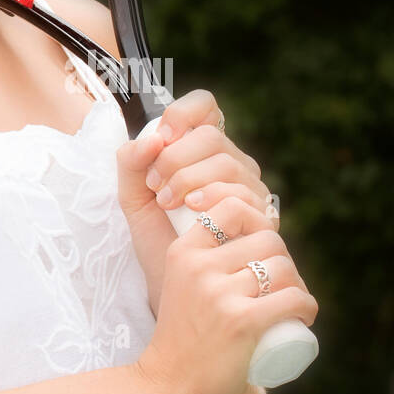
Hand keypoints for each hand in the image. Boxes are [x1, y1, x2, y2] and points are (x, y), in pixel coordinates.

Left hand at [119, 87, 271, 228]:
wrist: (176, 288)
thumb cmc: (157, 240)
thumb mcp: (132, 198)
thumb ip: (130, 163)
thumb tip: (153, 139)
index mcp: (203, 150)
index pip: (205, 106)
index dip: (183, 113)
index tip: (162, 139)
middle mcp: (233, 163)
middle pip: (211, 136)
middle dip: (175, 158)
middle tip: (155, 187)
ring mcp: (251, 190)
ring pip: (227, 163)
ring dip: (189, 180)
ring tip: (168, 205)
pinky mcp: (263, 218)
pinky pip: (244, 195)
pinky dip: (214, 199)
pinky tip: (195, 214)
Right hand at [131, 195, 318, 393]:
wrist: (168, 390)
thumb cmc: (181, 339)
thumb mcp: (180, 285)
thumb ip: (199, 261)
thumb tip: (246, 233)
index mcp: (183, 251)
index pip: (232, 206)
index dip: (258, 220)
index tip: (262, 247)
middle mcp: (198, 265)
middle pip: (268, 239)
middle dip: (283, 260)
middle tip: (281, 286)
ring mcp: (219, 293)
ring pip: (283, 269)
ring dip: (298, 285)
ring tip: (292, 303)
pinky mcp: (241, 322)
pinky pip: (293, 299)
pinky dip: (307, 306)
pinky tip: (304, 314)